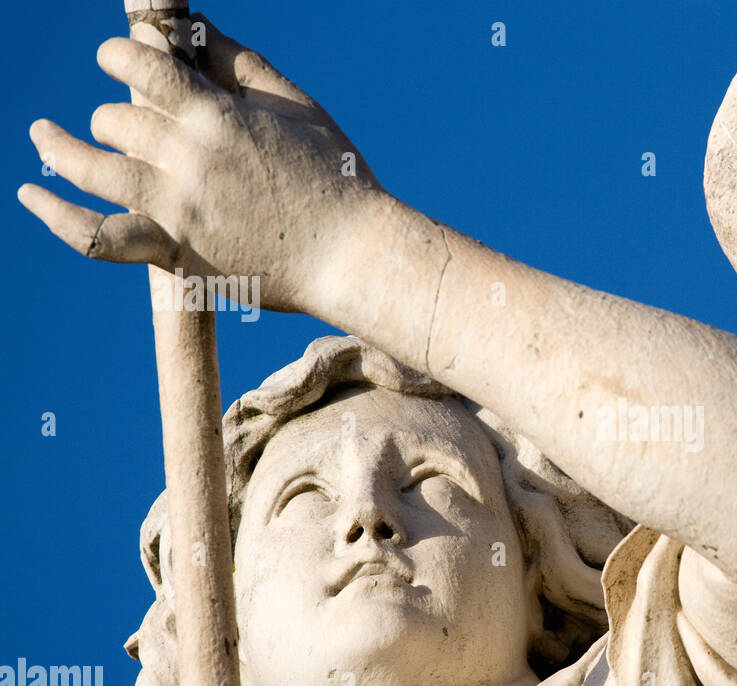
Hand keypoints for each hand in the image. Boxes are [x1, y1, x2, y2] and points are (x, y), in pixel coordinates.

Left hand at [17, 14, 384, 313]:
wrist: (352, 255)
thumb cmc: (335, 178)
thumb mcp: (295, 106)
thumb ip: (238, 62)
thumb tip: (192, 26)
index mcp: (216, 117)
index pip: (139, 65)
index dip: (120, 55)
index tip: (118, 58)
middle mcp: (186, 160)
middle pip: (115, 120)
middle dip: (117, 116)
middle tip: (130, 124)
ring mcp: (176, 210)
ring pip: (90, 169)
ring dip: (59, 148)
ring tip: (42, 137)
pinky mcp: (176, 254)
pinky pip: (99, 238)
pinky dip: (59, 220)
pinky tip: (32, 199)